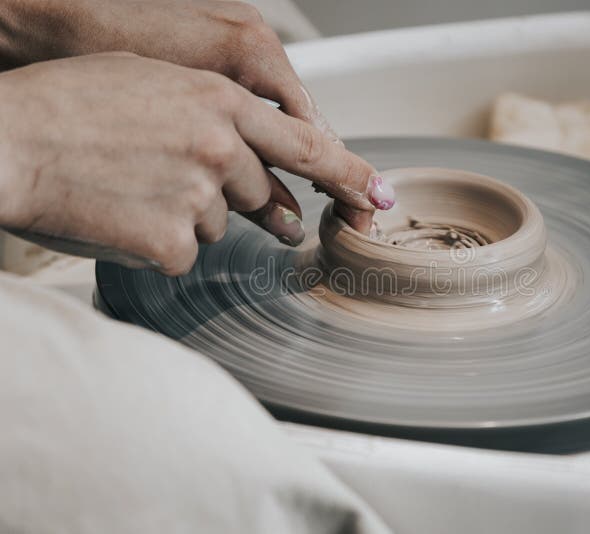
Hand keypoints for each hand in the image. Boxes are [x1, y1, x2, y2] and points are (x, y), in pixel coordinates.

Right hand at [0, 0, 389, 231]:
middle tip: (181, 179)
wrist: (9, 140)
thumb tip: (247, 151)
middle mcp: (221, 147)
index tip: (376, 195)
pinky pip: (184, 252)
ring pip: (217, 223)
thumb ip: (214, 115)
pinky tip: (120, 215)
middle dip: (231, 194)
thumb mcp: (155, 83)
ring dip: (183, 213)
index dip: (349, 175)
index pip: (309, 147)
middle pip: (257, 193)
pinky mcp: (172, 241)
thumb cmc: (70, 106)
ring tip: (129, 186)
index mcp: (221, 102)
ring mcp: (199, 195)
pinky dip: (156, 242)